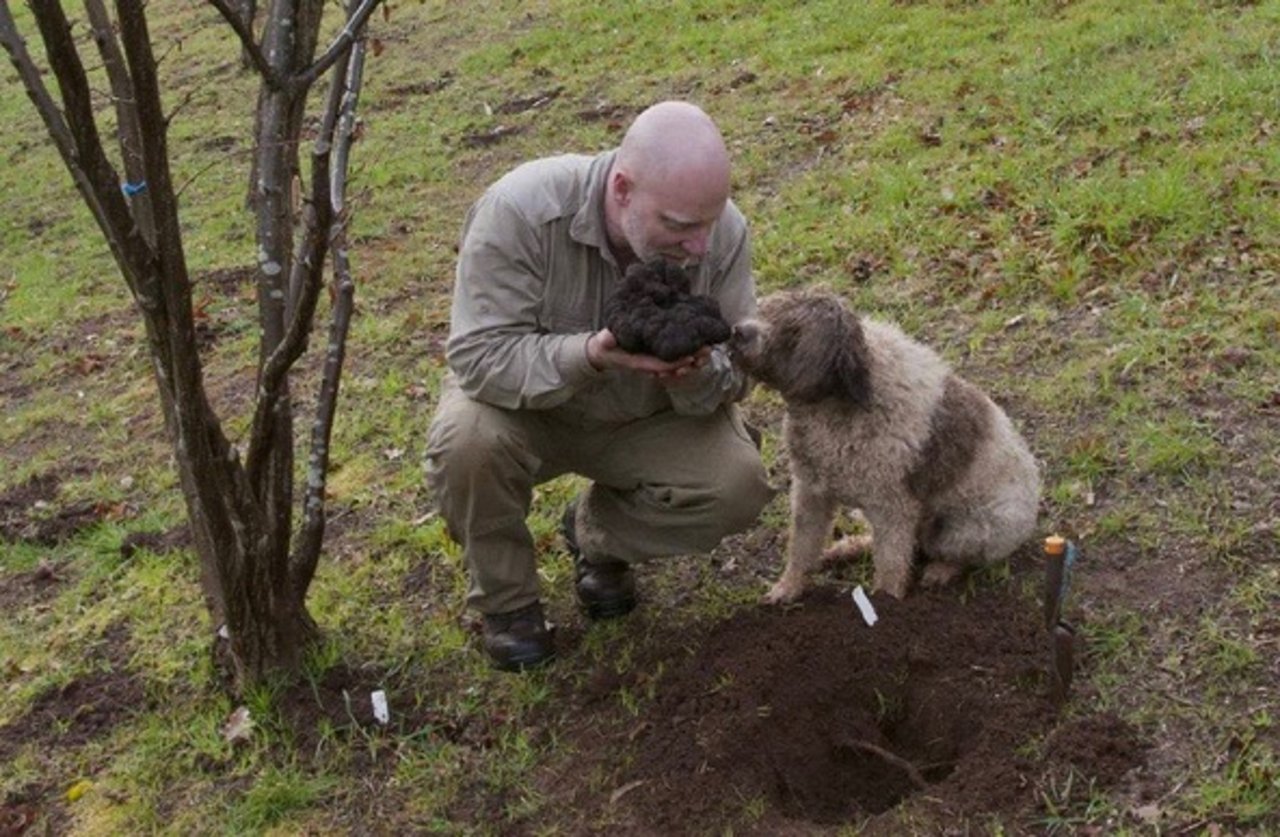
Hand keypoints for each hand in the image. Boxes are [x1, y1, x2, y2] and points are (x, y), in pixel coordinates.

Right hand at [586, 329, 703, 378]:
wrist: (606, 353)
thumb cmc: (605, 347)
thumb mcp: (603, 343)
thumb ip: (605, 340)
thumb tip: (606, 339)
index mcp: (638, 363)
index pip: (660, 365)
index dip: (675, 363)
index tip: (690, 357)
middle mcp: (650, 365)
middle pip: (674, 367)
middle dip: (691, 361)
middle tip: (706, 352)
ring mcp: (655, 362)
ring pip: (678, 364)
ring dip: (694, 359)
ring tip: (708, 350)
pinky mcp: (658, 357)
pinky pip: (676, 359)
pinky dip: (689, 355)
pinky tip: (700, 347)